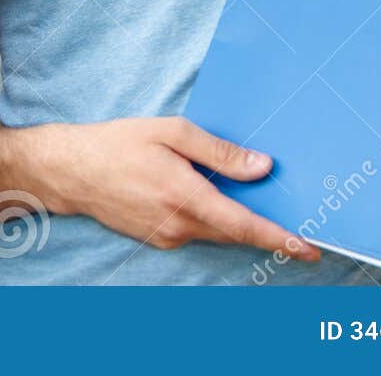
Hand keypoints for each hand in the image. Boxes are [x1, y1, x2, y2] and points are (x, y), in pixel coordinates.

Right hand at [34, 117, 319, 261]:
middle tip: (289, 217)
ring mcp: (167, 235)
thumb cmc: (118, 143)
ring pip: (215, 231)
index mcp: (186, 195)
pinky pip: (196, 230)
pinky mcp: (158, 238)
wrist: (71, 171)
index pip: (243, 224)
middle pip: (235, 231)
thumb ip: (218, 151)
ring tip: (238, 194)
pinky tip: (201, 193)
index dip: (278, 237)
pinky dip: (209, 217)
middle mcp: (179, 224)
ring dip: (234, 219)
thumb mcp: (170, 132)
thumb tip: (262, 167)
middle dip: (264, 227)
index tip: (309, 249)